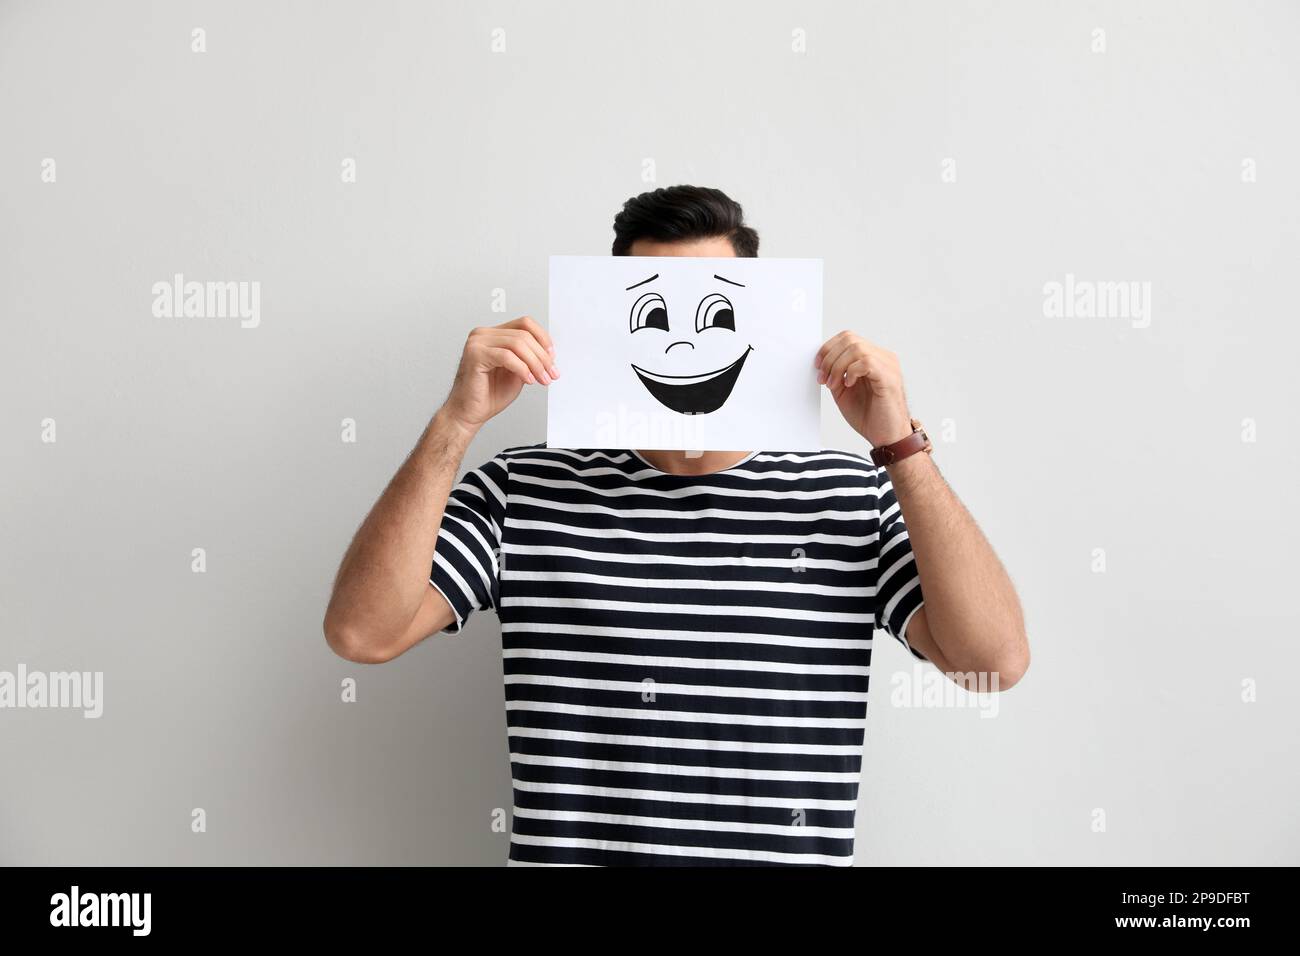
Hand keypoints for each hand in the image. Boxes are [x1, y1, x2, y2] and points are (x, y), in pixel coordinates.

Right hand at [442, 316, 557, 431]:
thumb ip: (529, 358)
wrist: (470, 413)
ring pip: (517, 344)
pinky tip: (528, 379)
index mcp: (493, 335)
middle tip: (551, 373)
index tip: (552, 357)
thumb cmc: (489, 394)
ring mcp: (477, 342)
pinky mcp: (475, 354)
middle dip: (542, 356)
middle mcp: (483, 334)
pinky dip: (522, 368)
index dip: (543, 338)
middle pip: (523, 335)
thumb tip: (549, 352)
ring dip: (535, 363)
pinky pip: (507, 356)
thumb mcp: (518, 371)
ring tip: (542, 378)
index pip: (524, 324)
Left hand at [815, 331, 912, 446]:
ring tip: (834, 385)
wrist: (887, 438)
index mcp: (873, 358)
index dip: (828, 349)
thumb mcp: (844, 392)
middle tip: (823, 378)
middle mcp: (883, 357)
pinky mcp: (889, 378)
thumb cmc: (870, 417)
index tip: (817, 366)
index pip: (848, 338)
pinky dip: (851, 372)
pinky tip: (849, 385)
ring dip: (837, 366)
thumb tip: (820, 362)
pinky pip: (866, 362)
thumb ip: (835, 374)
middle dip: (829, 357)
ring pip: (856, 348)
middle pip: (850, 339)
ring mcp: (888, 366)